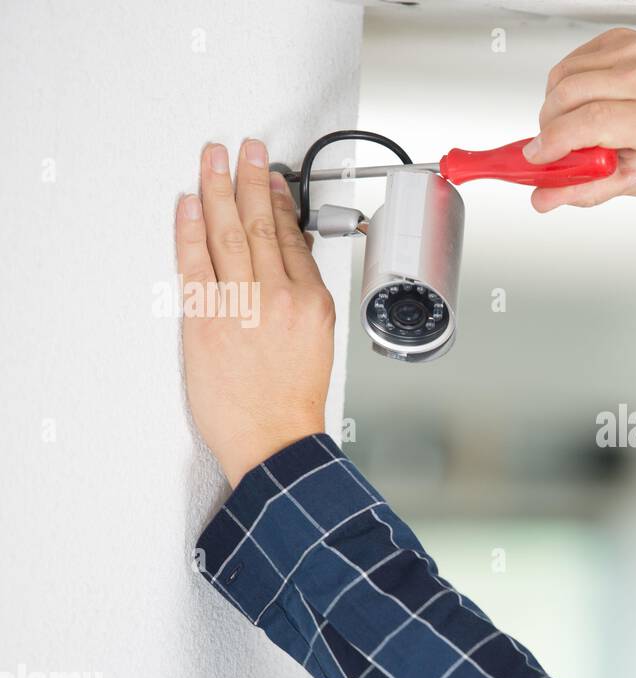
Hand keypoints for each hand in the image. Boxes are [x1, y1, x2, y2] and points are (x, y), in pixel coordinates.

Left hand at [176, 139, 335, 488]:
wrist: (276, 441)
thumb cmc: (293, 402)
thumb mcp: (317, 342)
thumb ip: (303, 298)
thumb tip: (290, 261)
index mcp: (312, 302)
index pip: (294, 238)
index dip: (280, 202)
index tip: (273, 179)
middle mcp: (280, 299)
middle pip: (263, 224)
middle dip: (252, 179)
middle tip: (246, 149)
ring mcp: (242, 308)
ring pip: (231, 234)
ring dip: (220, 189)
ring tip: (215, 159)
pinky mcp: (207, 321)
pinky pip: (197, 264)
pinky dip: (191, 230)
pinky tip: (189, 204)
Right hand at [526, 27, 635, 211]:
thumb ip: (587, 190)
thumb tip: (543, 198)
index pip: (591, 122)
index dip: (554, 141)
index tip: (536, 157)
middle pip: (570, 93)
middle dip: (548, 124)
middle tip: (552, 146)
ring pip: (565, 74)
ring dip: (553, 105)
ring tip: (570, 125)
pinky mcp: (623, 37)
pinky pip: (574, 60)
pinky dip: (566, 84)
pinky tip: (583, 101)